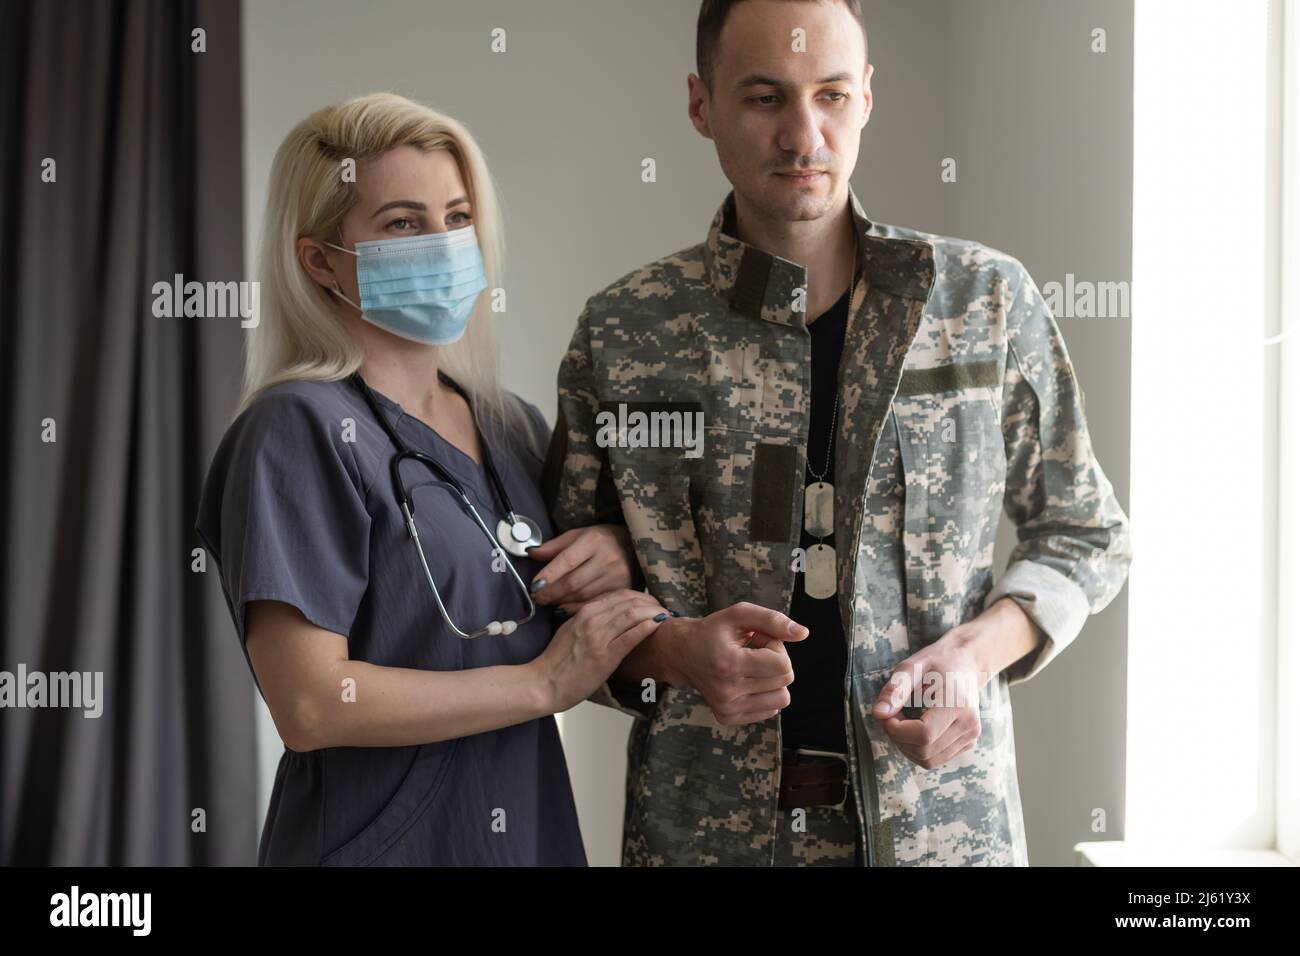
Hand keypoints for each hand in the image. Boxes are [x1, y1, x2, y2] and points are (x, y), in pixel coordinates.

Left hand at [526, 525, 636, 611]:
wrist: (635, 545)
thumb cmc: (602, 539)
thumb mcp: (578, 534)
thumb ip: (555, 546)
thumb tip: (531, 554)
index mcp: (594, 540)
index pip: (568, 560)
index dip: (549, 574)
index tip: (534, 585)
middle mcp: (607, 558)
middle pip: (573, 582)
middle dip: (551, 592)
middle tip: (536, 597)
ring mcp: (617, 576)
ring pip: (582, 596)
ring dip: (561, 600)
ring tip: (547, 601)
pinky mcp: (623, 590)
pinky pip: (594, 604)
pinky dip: (576, 608)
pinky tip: (563, 607)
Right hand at [530, 588, 666, 712]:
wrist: (543, 684)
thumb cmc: (556, 662)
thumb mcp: (570, 630)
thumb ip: (587, 619)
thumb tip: (606, 614)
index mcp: (584, 611)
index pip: (619, 594)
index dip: (640, 596)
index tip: (651, 602)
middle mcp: (592, 619)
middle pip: (629, 601)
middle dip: (651, 602)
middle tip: (664, 608)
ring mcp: (599, 636)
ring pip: (633, 614)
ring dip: (654, 612)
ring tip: (667, 615)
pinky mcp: (605, 656)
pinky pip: (631, 635)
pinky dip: (648, 627)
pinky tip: (660, 625)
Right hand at [661, 602, 806, 725]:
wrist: (682, 654)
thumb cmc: (713, 631)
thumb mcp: (740, 614)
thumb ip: (774, 620)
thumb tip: (804, 634)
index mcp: (730, 664)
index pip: (783, 664)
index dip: (776, 647)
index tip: (758, 640)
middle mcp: (727, 691)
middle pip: (785, 680)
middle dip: (775, 661)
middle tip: (753, 651)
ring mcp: (728, 708)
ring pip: (782, 699)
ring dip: (772, 679)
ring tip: (751, 667)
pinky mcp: (729, 717)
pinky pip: (771, 710)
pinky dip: (765, 693)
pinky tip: (746, 680)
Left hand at [869, 598, 1039, 768]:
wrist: (967, 664)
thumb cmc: (937, 662)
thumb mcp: (912, 667)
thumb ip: (895, 689)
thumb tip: (878, 713)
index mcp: (958, 704)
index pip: (924, 735)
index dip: (897, 730)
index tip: (888, 714)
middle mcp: (969, 725)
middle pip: (924, 751)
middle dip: (899, 738)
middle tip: (892, 715)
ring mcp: (971, 736)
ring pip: (928, 760)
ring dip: (906, 746)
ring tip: (903, 721)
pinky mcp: (968, 743)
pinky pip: (936, 758)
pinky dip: (917, 749)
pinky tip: (914, 728)